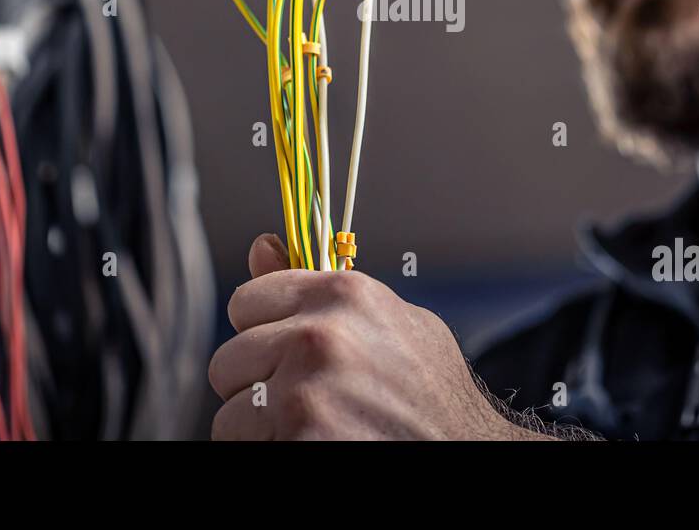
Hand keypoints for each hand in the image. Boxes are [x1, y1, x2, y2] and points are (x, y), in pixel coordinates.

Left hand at [208, 234, 546, 439]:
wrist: (470, 452)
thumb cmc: (432, 392)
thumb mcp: (390, 321)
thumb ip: (319, 287)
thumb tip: (260, 246)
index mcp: (341, 293)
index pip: (245, 303)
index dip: (263, 333)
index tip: (286, 355)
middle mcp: (319, 336)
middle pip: (228, 361)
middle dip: (256, 385)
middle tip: (304, 403)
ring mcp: (305, 394)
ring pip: (230, 414)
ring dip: (260, 430)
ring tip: (313, 429)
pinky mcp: (300, 441)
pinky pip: (242, 447)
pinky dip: (271, 452)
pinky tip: (315, 446)